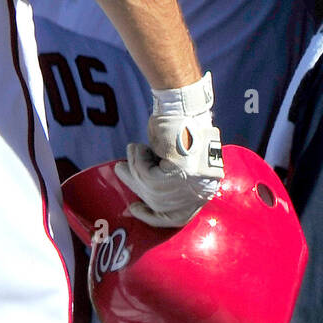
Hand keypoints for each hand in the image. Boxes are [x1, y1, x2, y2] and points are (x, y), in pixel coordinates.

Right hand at [116, 71, 223, 227]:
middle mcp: (201, 189)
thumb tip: (140, 189)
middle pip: (162, 204)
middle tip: (120, 169)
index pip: (180, 216)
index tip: (136, 209)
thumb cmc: (177, 128)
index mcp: (203, 189)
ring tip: (132, 150)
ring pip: (154, 191)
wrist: (183, 105)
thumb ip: (162, 176)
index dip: (156, 217)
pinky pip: (149, 177)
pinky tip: (138, 147)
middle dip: (137, 186)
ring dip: (136, 170)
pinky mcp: (181, 171)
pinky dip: (138, 161)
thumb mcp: (170, 160)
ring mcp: (193, 182)